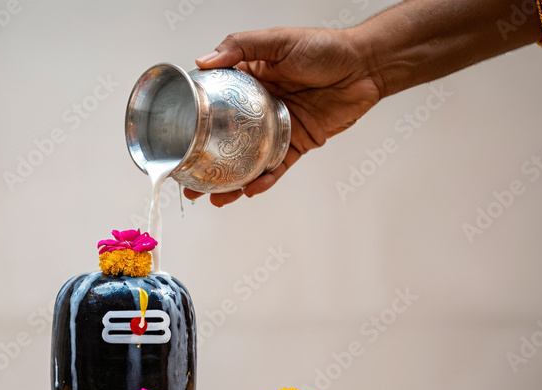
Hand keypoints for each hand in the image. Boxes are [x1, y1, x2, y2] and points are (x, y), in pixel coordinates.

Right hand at [188, 27, 381, 206]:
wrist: (365, 66)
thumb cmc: (324, 46)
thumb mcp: (278, 39)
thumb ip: (240, 46)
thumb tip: (203, 60)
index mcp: (249, 80)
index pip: (214, 103)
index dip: (195, 122)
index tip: (177, 138)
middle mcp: (259, 107)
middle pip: (226, 138)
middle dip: (207, 161)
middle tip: (189, 181)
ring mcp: (278, 127)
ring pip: (249, 159)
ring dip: (232, 180)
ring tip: (215, 197)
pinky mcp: (299, 142)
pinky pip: (278, 166)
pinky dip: (265, 179)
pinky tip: (251, 190)